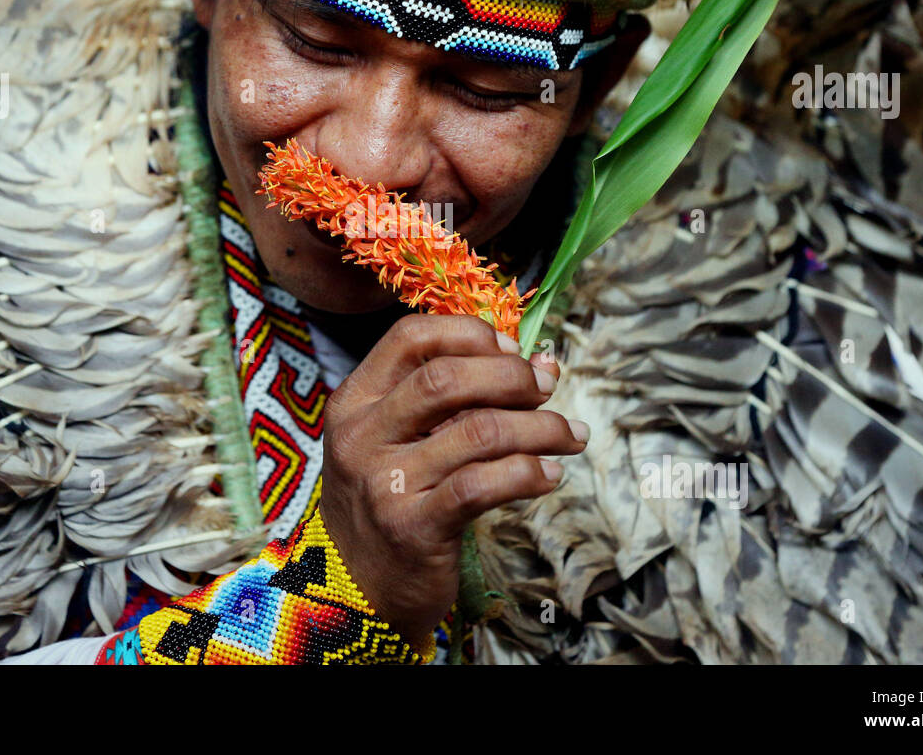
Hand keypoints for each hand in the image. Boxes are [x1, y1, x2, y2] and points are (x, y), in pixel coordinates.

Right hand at [317, 315, 587, 646]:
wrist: (353, 589)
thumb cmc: (390, 500)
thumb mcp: (400, 440)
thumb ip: (458, 400)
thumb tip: (542, 363)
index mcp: (355, 401)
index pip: (409, 337)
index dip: (469, 333)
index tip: (511, 349)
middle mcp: (363, 436)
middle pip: (445, 379)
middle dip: (510, 376)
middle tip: (547, 388)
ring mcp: (385, 482)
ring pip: (478, 432)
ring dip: (539, 427)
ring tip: (568, 436)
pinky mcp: (413, 527)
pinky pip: (483, 485)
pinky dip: (528, 473)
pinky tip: (549, 475)